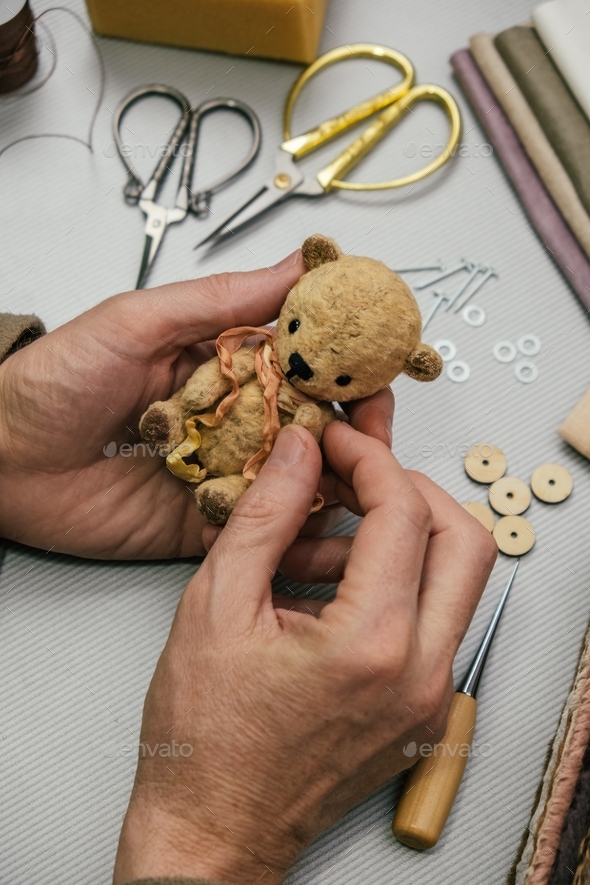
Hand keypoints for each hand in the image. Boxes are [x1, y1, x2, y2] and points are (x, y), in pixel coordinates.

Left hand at [0, 251, 390, 560]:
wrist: (0, 458)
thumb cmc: (58, 381)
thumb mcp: (140, 322)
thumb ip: (222, 301)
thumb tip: (298, 263)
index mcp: (224, 365)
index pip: (302, 362)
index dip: (346, 360)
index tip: (384, 358)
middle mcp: (232, 420)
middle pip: (312, 424)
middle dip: (355, 427)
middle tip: (380, 430)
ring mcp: (222, 475)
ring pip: (296, 479)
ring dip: (337, 478)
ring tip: (371, 480)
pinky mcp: (205, 525)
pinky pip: (260, 530)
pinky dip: (297, 532)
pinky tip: (331, 530)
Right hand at [113, 421, 496, 883]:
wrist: (214, 831)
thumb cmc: (205, 735)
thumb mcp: (216, 605)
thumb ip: (265, 514)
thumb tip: (298, 450)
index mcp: (372, 643)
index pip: (404, 513)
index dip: (369, 459)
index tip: (335, 440)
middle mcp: (421, 672)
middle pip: (465, 541)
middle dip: (412, 490)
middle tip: (356, 475)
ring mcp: (430, 697)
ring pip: (458, 582)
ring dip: (405, 538)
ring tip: (326, 537)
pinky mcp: (423, 712)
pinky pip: (434, 623)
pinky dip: (397, 584)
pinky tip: (331, 587)